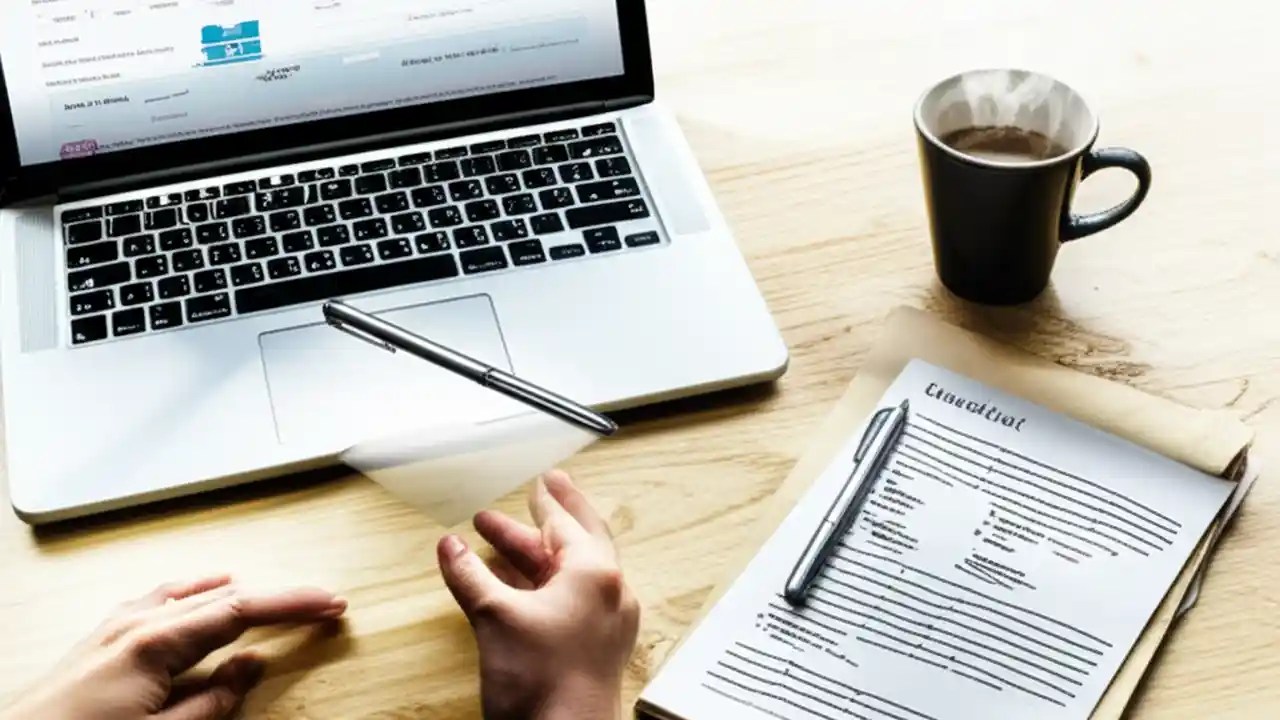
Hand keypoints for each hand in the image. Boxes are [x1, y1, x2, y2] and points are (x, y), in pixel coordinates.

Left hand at [1, 576, 345, 719]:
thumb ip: (212, 703)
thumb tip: (251, 663)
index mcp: (155, 643)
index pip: (243, 612)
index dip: (293, 606)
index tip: (331, 604)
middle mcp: (135, 623)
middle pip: (224, 597)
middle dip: (277, 600)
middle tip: (321, 605)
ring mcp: (113, 627)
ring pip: (191, 594)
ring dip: (238, 594)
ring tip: (272, 597)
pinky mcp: (99, 640)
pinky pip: (158, 600)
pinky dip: (191, 593)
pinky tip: (198, 592)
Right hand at [438, 470, 639, 719]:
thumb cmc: (545, 686)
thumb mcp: (494, 618)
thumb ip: (470, 576)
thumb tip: (451, 547)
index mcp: (594, 573)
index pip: (564, 523)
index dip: (543, 500)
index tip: (542, 481)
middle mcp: (610, 591)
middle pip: (579, 539)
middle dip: (552, 516)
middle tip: (544, 489)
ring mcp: (608, 620)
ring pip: (574, 570)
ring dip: (541, 553)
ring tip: (505, 540)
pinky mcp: (598, 646)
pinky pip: (575, 598)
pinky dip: (548, 583)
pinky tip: (520, 586)